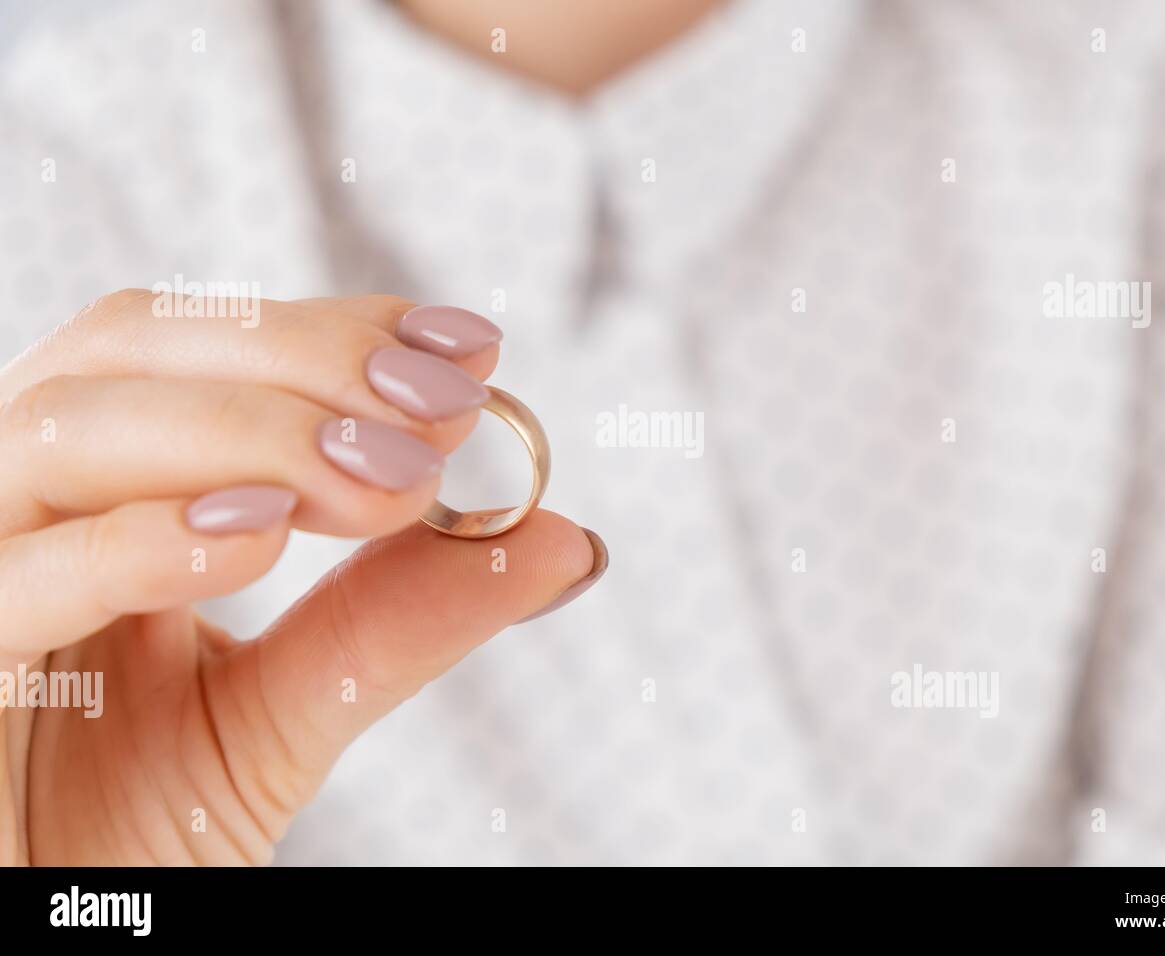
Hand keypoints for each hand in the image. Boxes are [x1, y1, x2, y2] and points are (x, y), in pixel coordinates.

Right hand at [0, 291, 601, 864]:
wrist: (50, 938)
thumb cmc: (131, 832)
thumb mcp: (287, 712)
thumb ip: (399, 618)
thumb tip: (565, 539)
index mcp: (102, 497)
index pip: (198, 354)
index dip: (333, 330)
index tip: (468, 350)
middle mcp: (22, 508)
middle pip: (128, 350)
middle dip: (303, 361)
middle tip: (444, 411)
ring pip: (65, 430)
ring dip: (246, 433)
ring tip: (386, 480)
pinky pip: (11, 581)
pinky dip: (138, 542)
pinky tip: (255, 537)